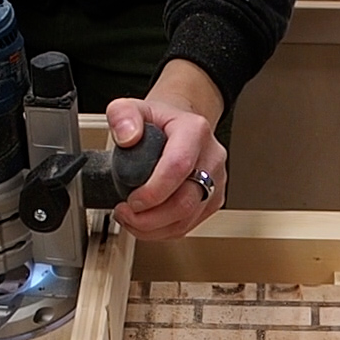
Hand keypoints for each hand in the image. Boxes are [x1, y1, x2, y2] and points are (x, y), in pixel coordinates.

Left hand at [107, 60, 226, 240]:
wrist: (179, 127)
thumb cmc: (159, 122)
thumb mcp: (133, 107)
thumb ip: (122, 115)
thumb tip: (127, 137)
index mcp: (194, 131)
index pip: (179, 166)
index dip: (153, 191)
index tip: (131, 200)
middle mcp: (211, 157)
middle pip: (185, 202)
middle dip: (150, 217)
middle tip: (126, 213)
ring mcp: (216, 181)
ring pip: (187, 219)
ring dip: (153, 228)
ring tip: (130, 219)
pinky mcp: (213, 201)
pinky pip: (188, 225)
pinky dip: (162, 231)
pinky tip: (145, 223)